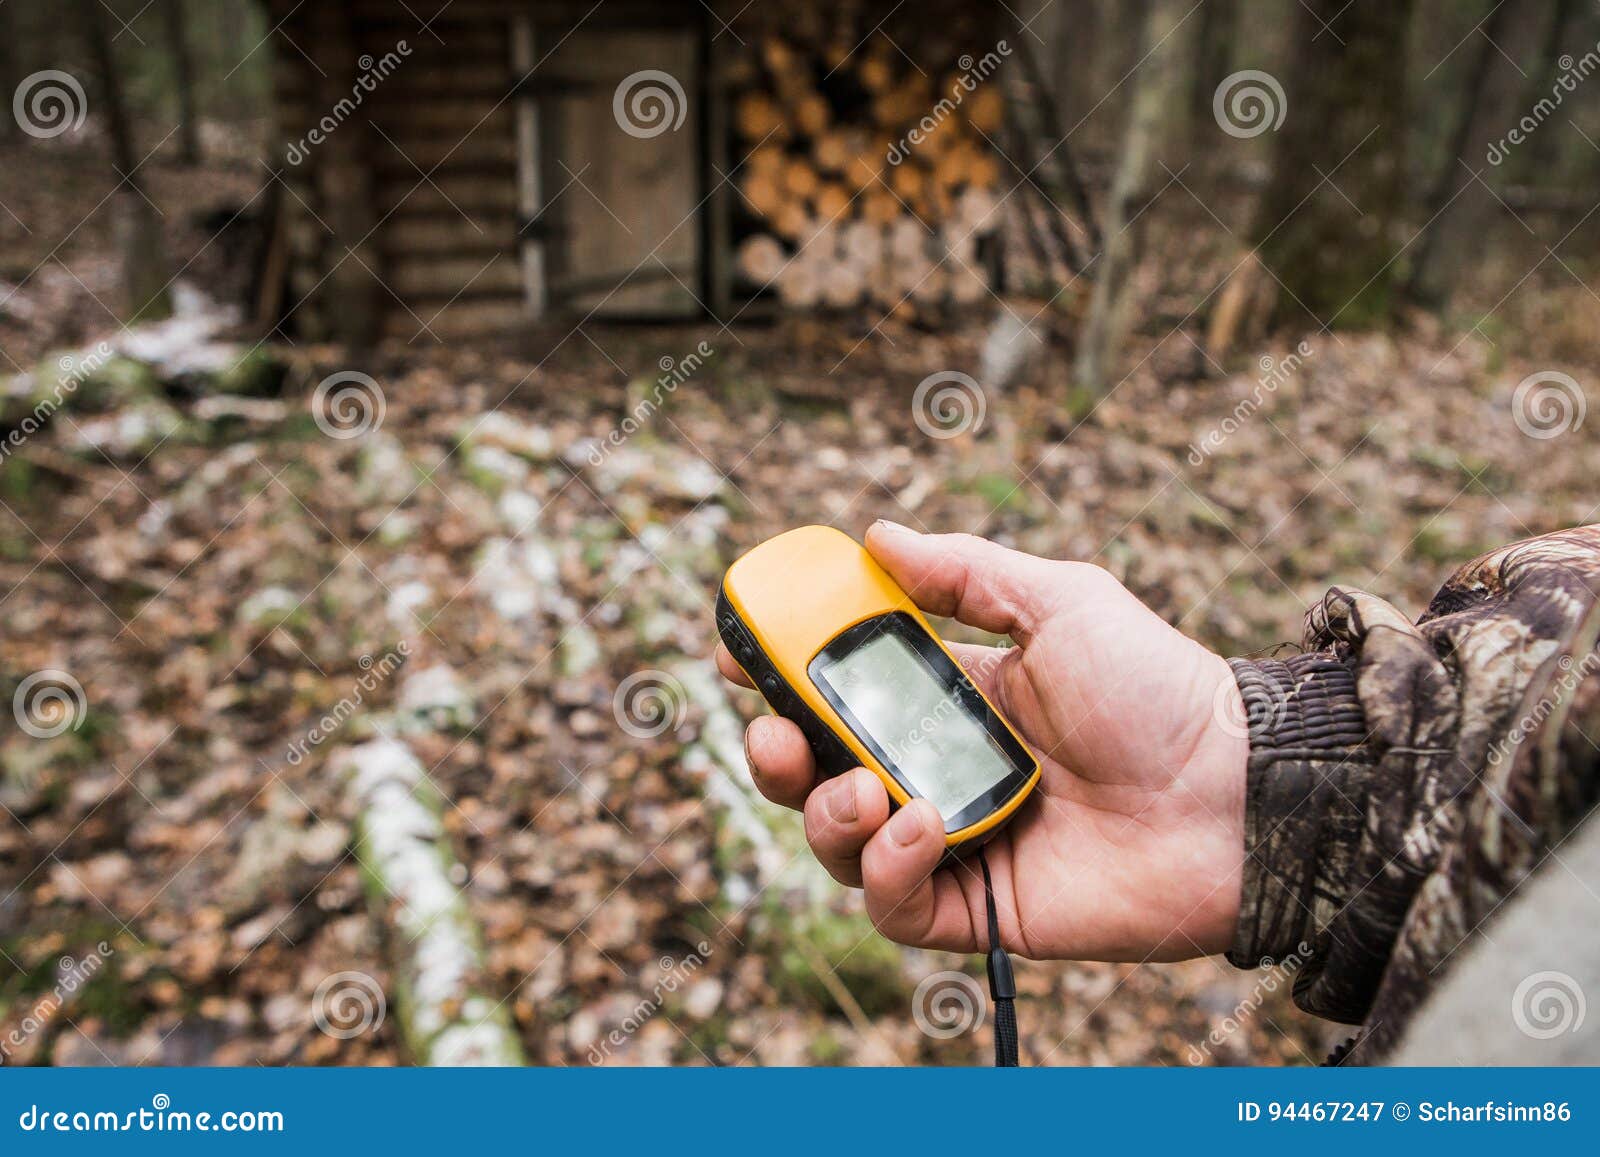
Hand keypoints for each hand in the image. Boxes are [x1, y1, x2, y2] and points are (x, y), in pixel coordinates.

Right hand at [714, 522, 1247, 961]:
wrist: (1237, 793)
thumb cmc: (1161, 690)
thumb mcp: (1061, 602)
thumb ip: (965, 574)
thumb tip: (876, 534)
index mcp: (953, 698)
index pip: (842, 689)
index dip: (782, 673)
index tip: (739, 652)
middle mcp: (942, 770)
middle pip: (819, 771)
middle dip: (775, 753)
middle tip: (773, 730)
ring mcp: (957, 842)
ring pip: (840, 843)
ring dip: (826, 812)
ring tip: (867, 787)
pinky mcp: (978, 908)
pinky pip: (893, 905)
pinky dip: (888, 868)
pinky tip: (922, 826)